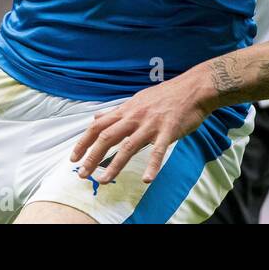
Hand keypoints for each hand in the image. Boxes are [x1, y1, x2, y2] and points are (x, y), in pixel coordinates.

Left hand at [69, 74, 213, 185]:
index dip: (84, 142)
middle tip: (82, 174)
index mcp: (127, 110)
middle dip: (92, 157)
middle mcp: (135, 117)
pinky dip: (152, 166)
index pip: (98, 126)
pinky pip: (159, 151)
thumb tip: (97, 117)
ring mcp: (151, 124)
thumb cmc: (166, 95)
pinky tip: (146, 179)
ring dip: (114, 165)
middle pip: (107, 137)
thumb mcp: (137, 99)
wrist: (194, 89)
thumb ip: (117, 112)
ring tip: (103, 180)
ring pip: (128, 147)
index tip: (74, 158)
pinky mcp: (169, 131)